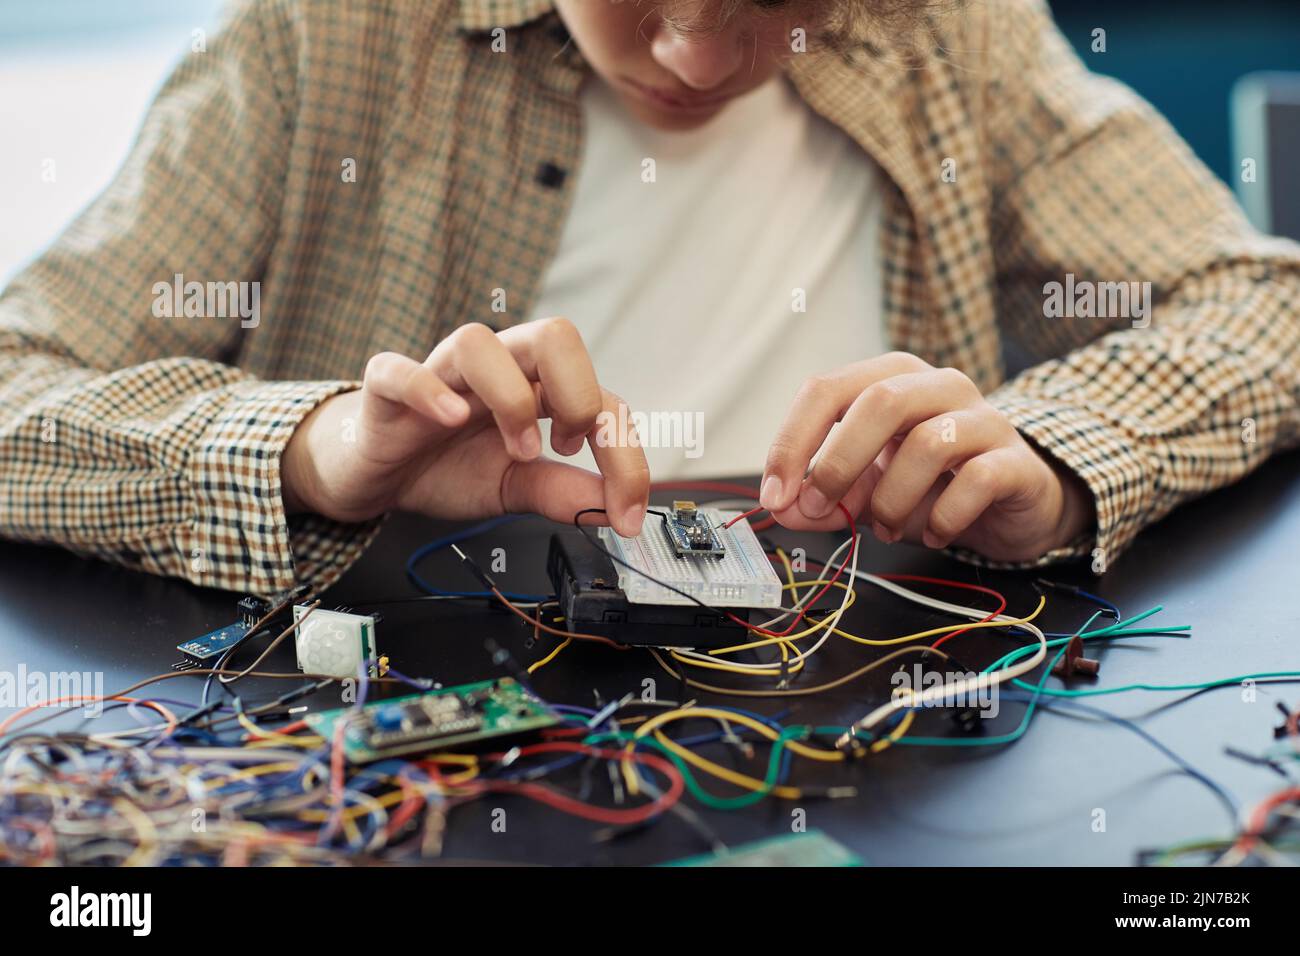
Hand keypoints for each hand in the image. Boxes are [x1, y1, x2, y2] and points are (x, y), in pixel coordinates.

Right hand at [281, 318, 649, 535]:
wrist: (376, 478)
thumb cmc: (445, 467)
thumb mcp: (514, 488)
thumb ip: (561, 493)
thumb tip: (614, 512)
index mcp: (535, 388)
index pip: (601, 399)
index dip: (623, 455)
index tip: (626, 512)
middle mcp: (496, 369)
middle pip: (554, 337)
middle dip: (578, 393)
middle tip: (566, 447)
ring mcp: (440, 373)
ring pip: (480, 342)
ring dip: (510, 397)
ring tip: (518, 450)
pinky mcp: (386, 388)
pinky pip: (400, 370)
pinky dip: (428, 391)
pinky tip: (450, 419)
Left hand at [758, 352, 1093, 561]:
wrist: (1014, 503)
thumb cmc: (935, 485)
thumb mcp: (868, 490)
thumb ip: (824, 499)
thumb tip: (782, 509)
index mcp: (892, 379)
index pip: (828, 389)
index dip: (793, 441)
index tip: (776, 493)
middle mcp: (939, 387)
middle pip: (880, 401)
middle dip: (839, 462)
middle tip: (821, 508)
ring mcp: (984, 419)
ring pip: (930, 442)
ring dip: (892, 498)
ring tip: (884, 528)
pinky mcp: (1016, 461)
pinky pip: (976, 479)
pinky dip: (944, 517)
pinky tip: (933, 534)